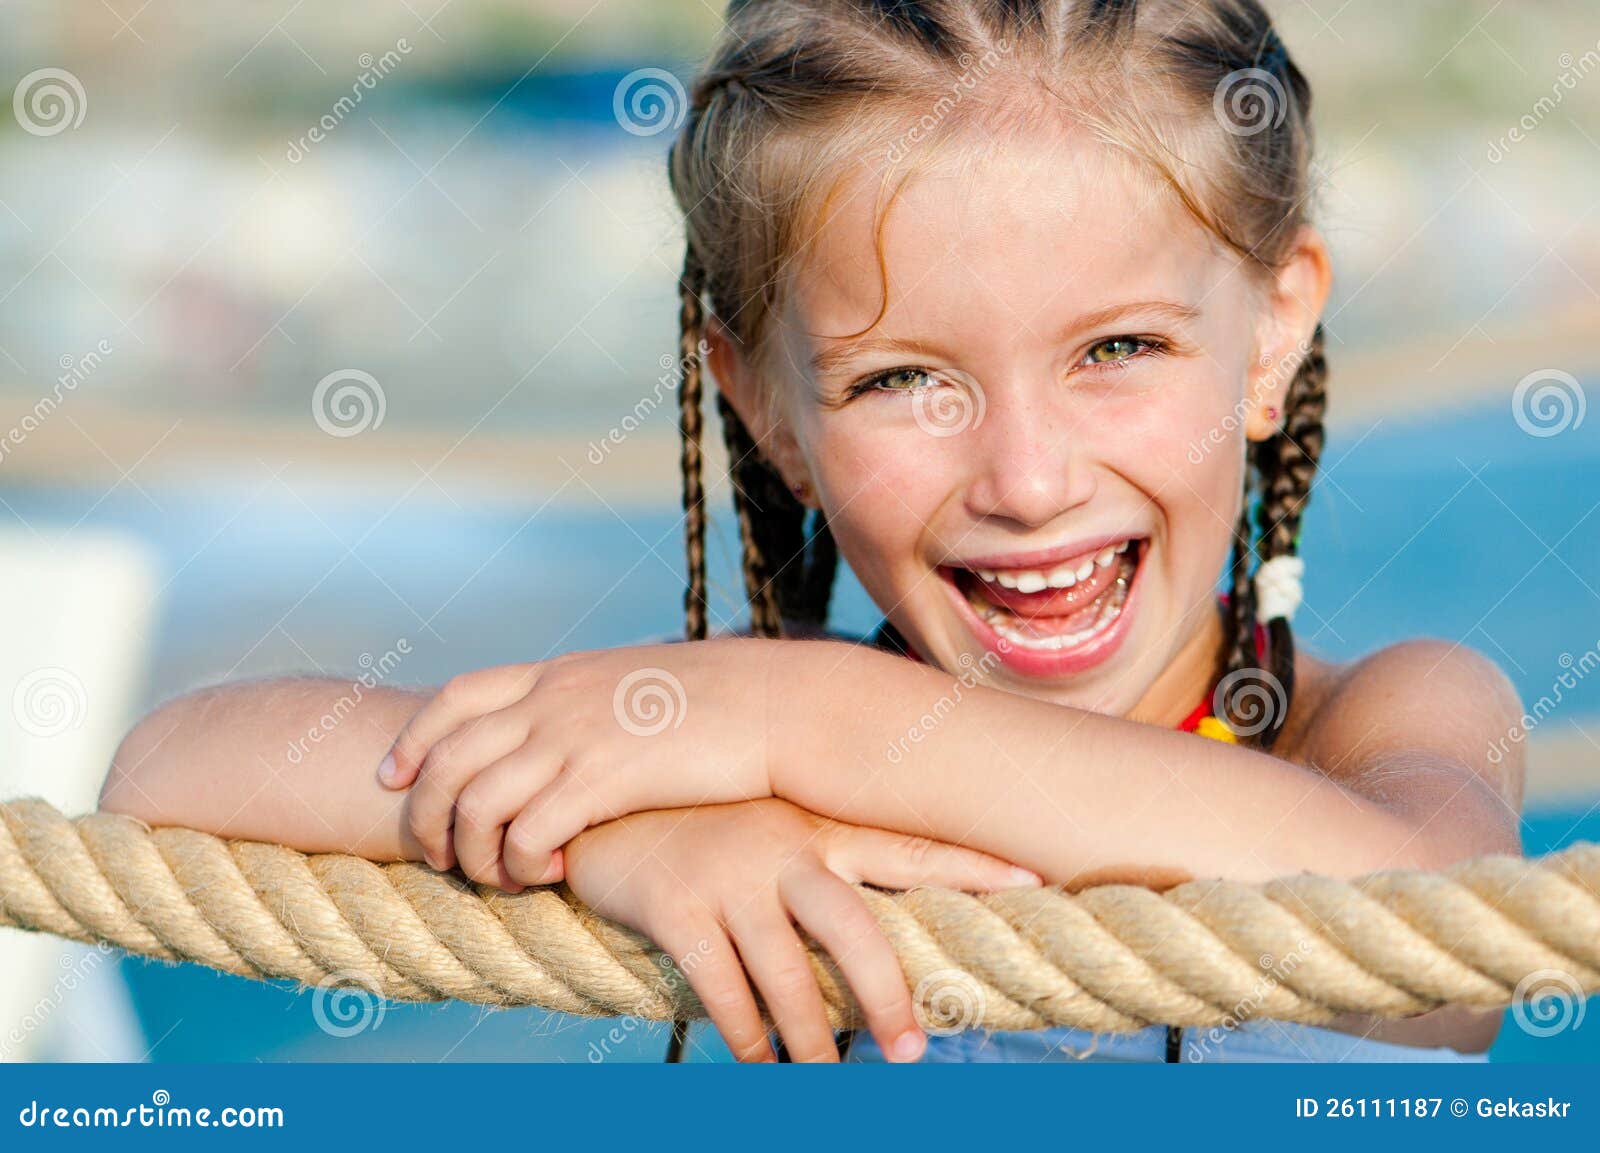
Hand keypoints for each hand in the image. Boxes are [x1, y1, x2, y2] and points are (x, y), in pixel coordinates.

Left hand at [377, 641, 785, 888]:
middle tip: (433, 855)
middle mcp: (554, 698)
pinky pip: (528, 832)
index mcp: (561, 672)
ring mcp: (574, 736)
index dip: (413, 739)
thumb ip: (596, 700)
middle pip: (447, 756)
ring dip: (470, 851)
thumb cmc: (726, 702)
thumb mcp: (642, 682)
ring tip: (495, 878)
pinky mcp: (603, 780)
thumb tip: (578, 726)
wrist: (779, 705)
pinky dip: (521, 864)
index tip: (391, 776)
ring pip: (474, 801)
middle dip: (423, 813)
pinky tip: (548, 875)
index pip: (456, 697)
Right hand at [562, 798, 1041, 1061]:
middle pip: (857, 930)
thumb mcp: (769, 821)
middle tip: (912, 1053)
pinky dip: (746, 1036)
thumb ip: (822, 856)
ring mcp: (730, 877)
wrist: (602, 795)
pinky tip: (756, 1059)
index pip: (909, 845)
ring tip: (825, 1076)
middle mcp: (782, 847)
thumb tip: (877, 921)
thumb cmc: (700, 819)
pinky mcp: (678, 909)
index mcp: (816, 825)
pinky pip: (723, 991)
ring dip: (812, 1040)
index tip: (1036, 879)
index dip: (972, 864)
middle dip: (888, 997)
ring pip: (790, 978)